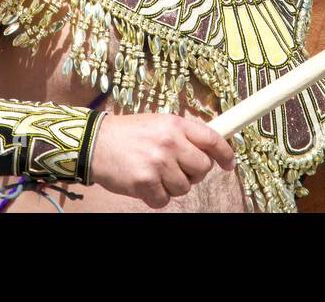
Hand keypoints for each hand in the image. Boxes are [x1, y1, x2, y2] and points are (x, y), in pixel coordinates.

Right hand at [88, 113, 234, 207]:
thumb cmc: (128, 134)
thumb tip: (210, 149)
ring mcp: (157, 163)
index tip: (229, 163)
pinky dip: (156, 197)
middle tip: (177, 168)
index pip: (212, 139)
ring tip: (155, 173)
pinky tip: (145, 184)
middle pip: (202, 168)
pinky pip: (165, 200)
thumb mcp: (158, 123)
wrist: (95, 143)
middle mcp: (169, 142)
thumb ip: (182, 134)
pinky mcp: (145, 183)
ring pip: (184, 187)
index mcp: (175, 124)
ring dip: (172, 185)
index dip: (225, 153)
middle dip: (193, 172)